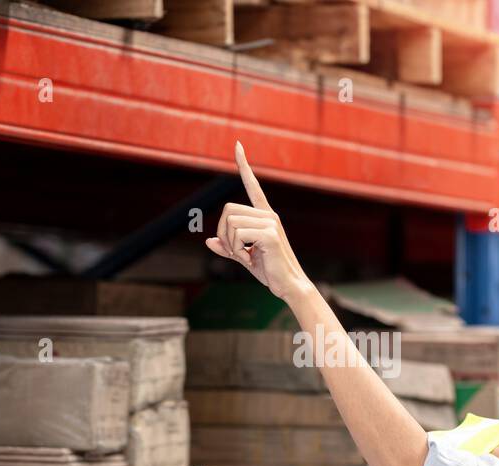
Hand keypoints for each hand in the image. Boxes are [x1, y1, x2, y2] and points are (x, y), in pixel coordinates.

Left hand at [205, 141, 311, 302]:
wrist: (289, 286)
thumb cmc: (269, 271)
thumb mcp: (243, 258)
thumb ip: (227, 248)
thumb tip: (208, 241)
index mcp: (264, 216)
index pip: (252, 185)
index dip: (244, 166)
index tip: (238, 145)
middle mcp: (268, 214)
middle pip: (227, 211)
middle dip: (223, 235)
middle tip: (236, 253)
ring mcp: (270, 222)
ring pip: (230, 224)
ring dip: (231, 246)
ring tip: (247, 257)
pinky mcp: (269, 233)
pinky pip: (237, 235)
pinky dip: (236, 251)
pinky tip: (250, 259)